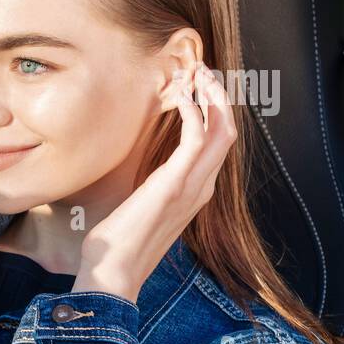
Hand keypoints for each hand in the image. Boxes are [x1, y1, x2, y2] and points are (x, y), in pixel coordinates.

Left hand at [72, 61, 236, 301]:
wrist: (115, 273)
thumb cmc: (120, 245)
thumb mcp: (142, 208)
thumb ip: (152, 189)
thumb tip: (142, 178)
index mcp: (196, 191)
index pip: (219, 142)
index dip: (214, 110)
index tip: (196, 84)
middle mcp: (202, 187)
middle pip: (228, 130)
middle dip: (218, 95)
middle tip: (201, 69)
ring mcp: (193, 187)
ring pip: (222, 129)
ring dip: (211, 96)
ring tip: (195, 72)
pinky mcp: (174, 184)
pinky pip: (196, 139)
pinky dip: (193, 112)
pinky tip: (180, 97)